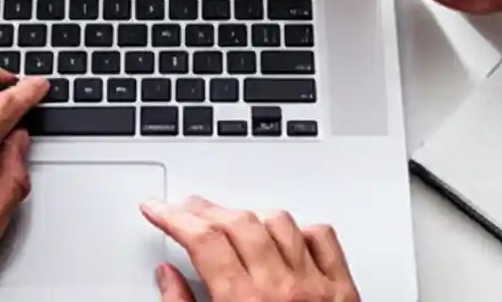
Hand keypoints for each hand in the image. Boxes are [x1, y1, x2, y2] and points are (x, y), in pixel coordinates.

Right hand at [142, 197, 359, 301]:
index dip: (172, 217)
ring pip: (280, 223)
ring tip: (230, 220)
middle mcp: (283, 290)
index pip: (203, 240)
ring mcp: (317, 287)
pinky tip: (284, 237)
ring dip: (249, 216)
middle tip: (185, 209)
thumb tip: (168, 278)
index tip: (157, 210)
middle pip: (237, 223)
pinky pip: (322, 239)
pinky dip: (300, 231)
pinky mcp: (344, 291)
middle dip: (204, 209)